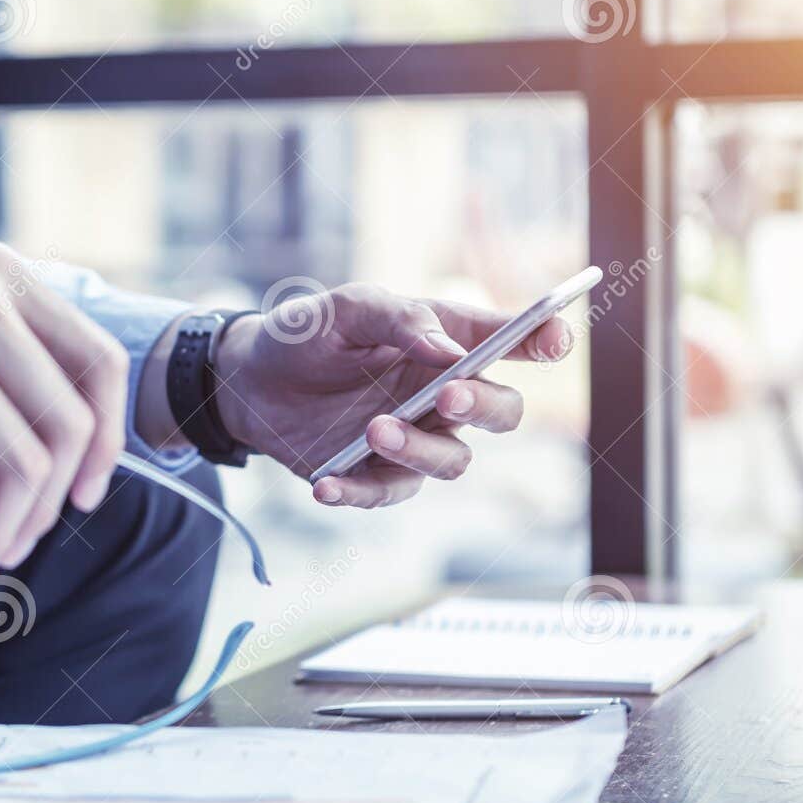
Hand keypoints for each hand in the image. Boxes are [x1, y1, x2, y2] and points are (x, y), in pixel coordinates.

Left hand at [212, 283, 572, 508]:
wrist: (249, 380)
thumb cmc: (307, 334)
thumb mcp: (345, 308)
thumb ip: (399, 319)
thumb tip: (449, 352)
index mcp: (447, 342)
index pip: (512, 342)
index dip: (543, 341)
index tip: (552, 342)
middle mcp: (442, 395)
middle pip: (502, 412)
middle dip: (483, 406)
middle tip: (446, 395)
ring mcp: (415, 440)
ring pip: (452, 462)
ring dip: (419, 449)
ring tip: (374, 428)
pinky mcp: (375, 475)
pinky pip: (385, 494)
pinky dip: (357, 492)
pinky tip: (326, 483)